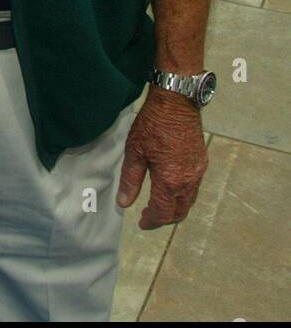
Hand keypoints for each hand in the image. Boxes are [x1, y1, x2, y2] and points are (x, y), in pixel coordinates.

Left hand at [116, 86, 207, 228]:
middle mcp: (188, 181)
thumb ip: (130, 180)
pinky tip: (171, 188)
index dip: (152, 221)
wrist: (177, 103)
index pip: (163, 212)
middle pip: (179, 211)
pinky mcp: (202, 162)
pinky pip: (194, 187)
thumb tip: (125, 203)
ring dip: (175, 207)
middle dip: (164, 218)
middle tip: (149, 217)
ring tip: (158, 205)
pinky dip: (183, 195)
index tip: (142, 224)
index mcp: (170, 181)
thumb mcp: (134, 151)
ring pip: (189, 200)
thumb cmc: (152, 125)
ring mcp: (198, 172)